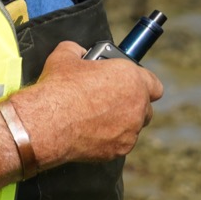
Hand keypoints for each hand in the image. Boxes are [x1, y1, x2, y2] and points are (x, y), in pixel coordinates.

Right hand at [9, 40, 163, 168]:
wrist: (47, 123)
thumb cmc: (58, 88)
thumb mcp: (64, 56)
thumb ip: (78, 51)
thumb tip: (78, 51)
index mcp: (131, 78)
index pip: (153, 83)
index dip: (140, 83)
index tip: (126, 84)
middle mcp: (137, 105)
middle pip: (144, 106)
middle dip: (130, 103)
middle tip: (107, 100)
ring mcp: (131, 130)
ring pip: (133, 126)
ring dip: (120, 122)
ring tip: (95, 118)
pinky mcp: (120, 149)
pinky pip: (120, 142)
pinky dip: (109, 138)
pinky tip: (89, 132)